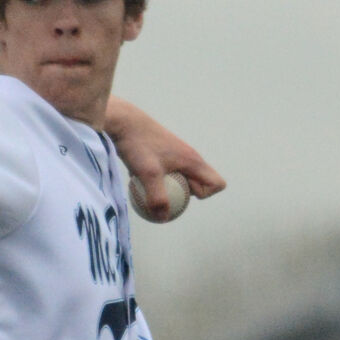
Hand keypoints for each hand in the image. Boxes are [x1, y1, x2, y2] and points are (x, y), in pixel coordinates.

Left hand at [104, 97, 225, 217]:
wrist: (122, 121)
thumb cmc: (137, 145)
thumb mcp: (147, 174)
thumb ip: (157, 198)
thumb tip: (163, 218)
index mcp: (193, 160)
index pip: (217, 183)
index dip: (206, 195)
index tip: (183, 194)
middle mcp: (188, 158)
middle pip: (198, 186)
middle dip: (183, 197)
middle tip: (160, 194)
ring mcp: (175, 157)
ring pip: (181, 181)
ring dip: (168, 192)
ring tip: (147, 193)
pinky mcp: (162, 156)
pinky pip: (166, 176)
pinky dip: (156, 184)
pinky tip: (136, 186)